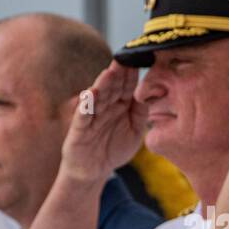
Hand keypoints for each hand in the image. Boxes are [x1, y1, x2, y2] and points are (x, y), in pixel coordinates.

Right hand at [61, 61, 147, 184]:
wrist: (93, 170)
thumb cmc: (114, 148)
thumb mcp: (135, 132)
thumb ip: (141, 113)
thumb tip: (149, 94)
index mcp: (119, 104)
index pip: (126, 85)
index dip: (132, 74)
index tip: (140, 59)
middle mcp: (105, 106)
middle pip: (112, 86)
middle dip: (119, 73)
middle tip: (126, 58)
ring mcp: (92, 115)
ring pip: (98, 96)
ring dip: (103, 84)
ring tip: (110, 72)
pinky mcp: (79, 128)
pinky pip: (83, 115)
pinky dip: (87, 104)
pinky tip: (91, 94)